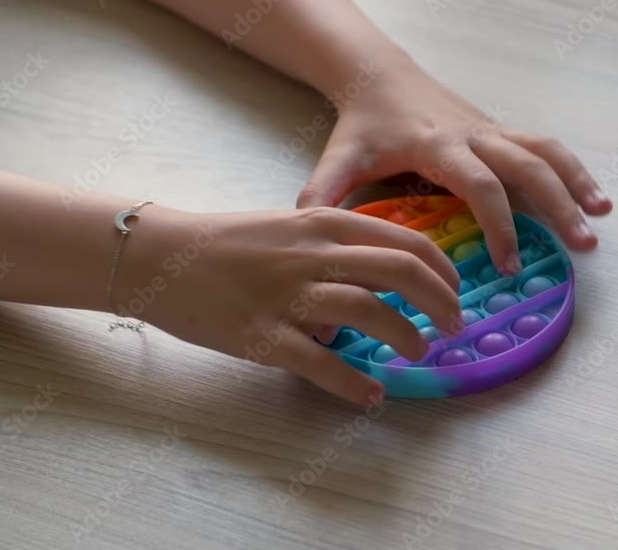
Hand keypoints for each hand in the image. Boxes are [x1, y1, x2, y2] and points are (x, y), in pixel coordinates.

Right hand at [121, 206, 461, 405]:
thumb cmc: (229, 242)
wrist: (161, 254)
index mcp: (324, 222)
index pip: (406, 241)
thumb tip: (380, 283)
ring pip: (370, 311)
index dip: (443, 272)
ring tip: (418, 353)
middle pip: (401, 272)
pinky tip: (372, 395)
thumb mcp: (291, 227)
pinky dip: (354, 383)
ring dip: (405, 336)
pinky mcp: (263, 335)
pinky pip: (321, 362)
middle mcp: (314, 253)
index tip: (456, 294)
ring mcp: (288, 294)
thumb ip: (337, 246)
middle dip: (441, 302)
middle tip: (453, 327)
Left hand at [298, 61, 612, 273]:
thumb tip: (305, 234)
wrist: (380, 76)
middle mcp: (474, 136)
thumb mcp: (340, 159)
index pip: (480, 186)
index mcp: (438, 147)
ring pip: (546, 150)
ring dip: (576, 181)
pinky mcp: (500, 131)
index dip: (499, 225)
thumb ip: (322, 196)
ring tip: (603, 215)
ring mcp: (492, 130)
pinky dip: (572, 169)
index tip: (508, 264)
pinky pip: (544, 146)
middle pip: (528, 165)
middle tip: (582, 244)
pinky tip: (592, 195)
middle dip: (558, 204)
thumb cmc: (363, 123)